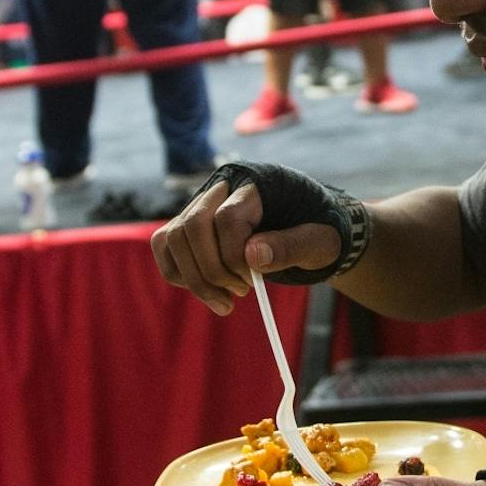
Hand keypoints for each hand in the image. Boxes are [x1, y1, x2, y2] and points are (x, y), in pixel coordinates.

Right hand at [150, 180, 339, 314]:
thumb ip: (291, 246)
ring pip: (173, 237)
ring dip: (193, 278)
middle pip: (192, 226)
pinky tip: (207, 292)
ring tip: (224, 302)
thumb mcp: (320, 241)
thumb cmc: (318, 230)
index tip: (252, 282)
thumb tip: (252, 255)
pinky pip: (166, 245)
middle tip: (238, 295)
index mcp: (257, 183)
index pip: (227, 218)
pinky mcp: (190, 223)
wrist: (310, 226)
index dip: (234, 257)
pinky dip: (178, 274)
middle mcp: (223, 186)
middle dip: (211, 270)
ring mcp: (202, 204)